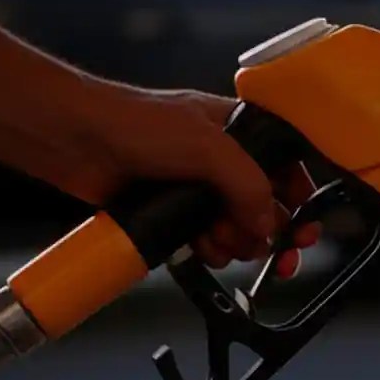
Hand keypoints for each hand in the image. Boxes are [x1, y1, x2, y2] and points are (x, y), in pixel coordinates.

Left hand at [78, 83, 318, 276]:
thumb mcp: (207, 145)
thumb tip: (270, 224)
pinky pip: (202, 242)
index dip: (299, 199)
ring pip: (235, 229)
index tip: (304, 229)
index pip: (285, 166)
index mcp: (237, 130)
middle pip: (264, 205)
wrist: (75, 140)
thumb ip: (248, 183)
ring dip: (234, 243)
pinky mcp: (170, 213)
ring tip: (217, 241)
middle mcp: (221, 160)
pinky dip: (206, 251)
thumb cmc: (135, 124)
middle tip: (275, 255)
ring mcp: (195, 189)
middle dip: (268, 232)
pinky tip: (197, 249)